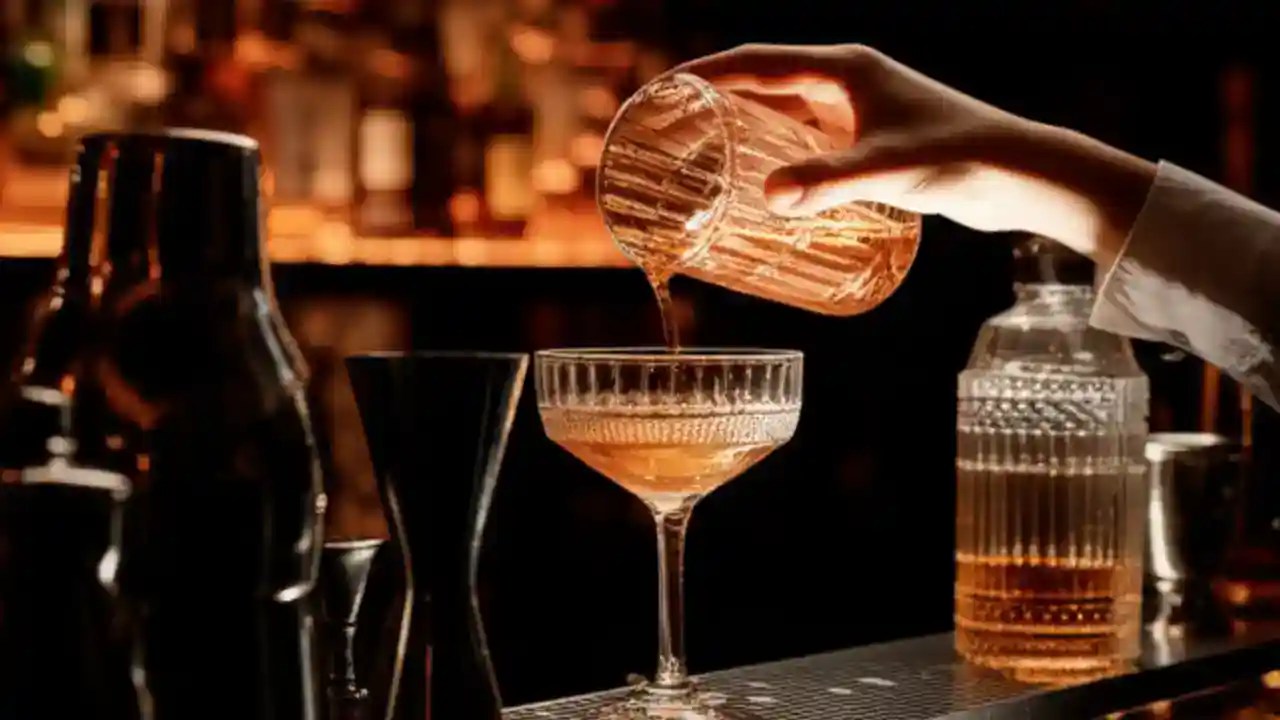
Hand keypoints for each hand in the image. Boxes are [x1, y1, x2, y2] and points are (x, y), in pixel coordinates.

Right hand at [672, 44, 1156, 265]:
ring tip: (701, 164)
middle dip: (713, 107)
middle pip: (762, 86)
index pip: (757, 62)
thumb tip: (768, 198)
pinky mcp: (870, 141)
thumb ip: (829, 182)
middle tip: (669, 136)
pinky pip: (807, 144)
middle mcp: (846, 83)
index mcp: (842, 68)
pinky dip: (777, 158)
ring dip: (743, 135)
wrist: (1016, 173)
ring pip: (784, 117)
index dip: (705, 75)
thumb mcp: (887, 169)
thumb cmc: (958, 156)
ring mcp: (858, 112)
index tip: (662, 92)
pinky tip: (760, 188)